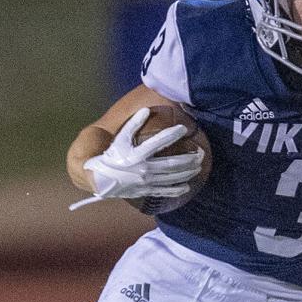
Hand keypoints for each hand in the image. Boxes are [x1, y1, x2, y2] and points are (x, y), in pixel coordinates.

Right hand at [83, 107, 200, 199]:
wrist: (100, 179)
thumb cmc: (110, 157)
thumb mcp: (120, 140)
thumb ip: (133, 125)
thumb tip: (145, 110)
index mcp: (137, 155)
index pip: (158, 142)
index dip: (172, 134)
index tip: (184, 128)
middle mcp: (144, 170)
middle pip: (172, 164)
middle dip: (189, 159)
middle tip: (201, 154)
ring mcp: (147, 182)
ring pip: (172, 178)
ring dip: (187, 173)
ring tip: (198, 167)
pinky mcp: (147, 191)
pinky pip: (165, 192)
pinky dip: (177, 189)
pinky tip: (187, 187)